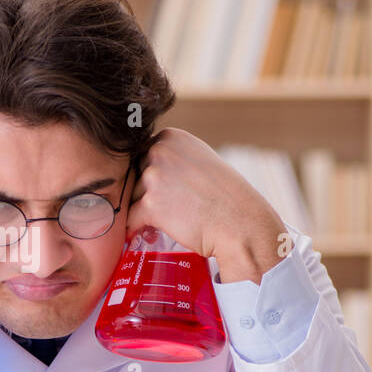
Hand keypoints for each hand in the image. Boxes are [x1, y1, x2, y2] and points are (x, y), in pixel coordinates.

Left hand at [125, 128, 285, 283]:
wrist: (241, 224)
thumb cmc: (227, 197)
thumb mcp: (200, 161)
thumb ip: (174, 160)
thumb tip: (146, 171)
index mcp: (171, 137)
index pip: (143, 156)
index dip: (150, 175)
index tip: (162, 189)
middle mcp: (159, 152)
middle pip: (135, 176)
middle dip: (145, 192)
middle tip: (164, 208)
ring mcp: (153, 178)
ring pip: (133, 198)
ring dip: (144, 211)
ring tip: (165, 222)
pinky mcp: (150, 205)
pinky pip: (130, 219)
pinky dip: (133, 229)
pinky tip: (138, 234)